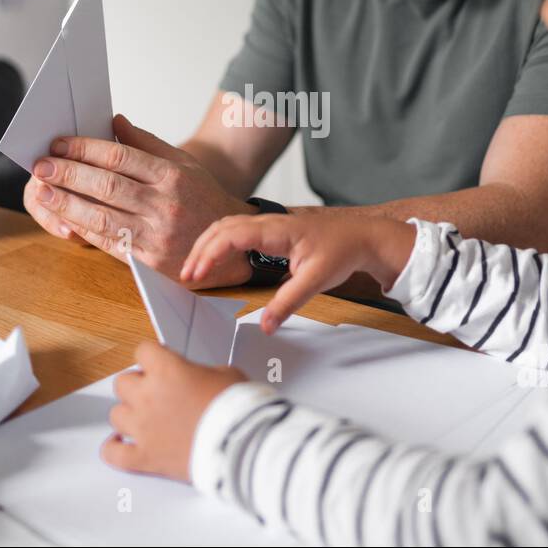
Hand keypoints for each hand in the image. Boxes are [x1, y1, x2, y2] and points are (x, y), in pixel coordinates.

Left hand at [23, 114, 255, 286]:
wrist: (232, 248)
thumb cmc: (204, 200)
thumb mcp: (184, 165)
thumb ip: (147, 143)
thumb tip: (114, 121)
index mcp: (173, 175)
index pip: (120, 156)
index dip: (85, 148)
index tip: (59, 143)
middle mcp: (165, 204)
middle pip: (107, 185)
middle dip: (69, 173)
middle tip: (41, 165)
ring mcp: (157, 235)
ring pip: (103, 215)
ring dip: (68, 203)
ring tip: (44, 190)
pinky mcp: (150, 261)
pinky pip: (110, 242)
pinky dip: (84, 229)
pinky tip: (65, 217)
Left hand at [100, 341, 245, 481]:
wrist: (242, 445)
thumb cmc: (238, 410)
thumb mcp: (227, 374)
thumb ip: (202, 372)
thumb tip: (197, 378)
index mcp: (168, 370)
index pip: (143, 351)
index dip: (153, 356)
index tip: (160, 362)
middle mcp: (148, 396)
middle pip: (123, 382)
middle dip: (138, 385)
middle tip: (154, 391)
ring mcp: (143, 428)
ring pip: (116, 415)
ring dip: (128, 415)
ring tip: (143, 418)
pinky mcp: (145, 457)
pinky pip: (112, 453)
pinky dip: (113, 448)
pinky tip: (119, 443)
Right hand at [181, 212, 416, 332]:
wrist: (361, 237)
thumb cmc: (341, 251)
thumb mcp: (317, 280)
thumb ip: (289, 302)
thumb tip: (265, 325)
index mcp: (277, 230)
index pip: (231, 235)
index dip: (209, 254)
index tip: (196, 275)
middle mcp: (269, 222)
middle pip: (222, 228)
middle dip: (200, 250)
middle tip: (187, 276)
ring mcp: (269, 223)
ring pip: (227, 226)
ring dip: (207, 244)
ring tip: (195, 269)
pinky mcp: (271, 229)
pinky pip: (236, 230)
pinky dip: (219, 242)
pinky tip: (215, 258)